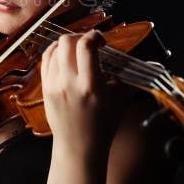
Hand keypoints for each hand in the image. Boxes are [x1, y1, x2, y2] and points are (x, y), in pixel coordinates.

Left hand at [40, 30, 131, 157]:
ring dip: (68, 45)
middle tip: (90, 44)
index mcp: (90, 86)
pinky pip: (45, 61)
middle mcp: (68, 83)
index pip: (86, 46)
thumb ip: (125, 79)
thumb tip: (138, 63)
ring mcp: (53, 86)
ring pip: (54, 49)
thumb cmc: (102, 127)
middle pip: (66, 42)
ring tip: (78, 51)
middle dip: (80, 37)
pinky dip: (55, 53)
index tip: (101, 40)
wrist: (79, 148)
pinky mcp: (45, 89)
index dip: (95, 35)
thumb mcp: (119, 101)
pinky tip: (65, 57)